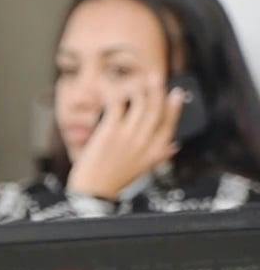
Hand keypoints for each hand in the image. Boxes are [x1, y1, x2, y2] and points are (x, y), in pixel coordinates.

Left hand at [67, 76, 186, 200]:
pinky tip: (114, 87)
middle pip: (156, 110)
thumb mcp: (144, 169)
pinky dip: (116, 94)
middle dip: (158, 91)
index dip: (174, 107)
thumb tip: (174, 146)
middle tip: (156, 78)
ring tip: (139, 80)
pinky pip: (117, 106)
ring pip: (139, 105)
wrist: (93, 191)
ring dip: (141, 89)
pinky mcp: (110, 131)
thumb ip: (160, 156)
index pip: (170, 125)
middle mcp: (145, 142)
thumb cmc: (115, 180)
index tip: (176, 94)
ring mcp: (128, 136)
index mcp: (156, 152)